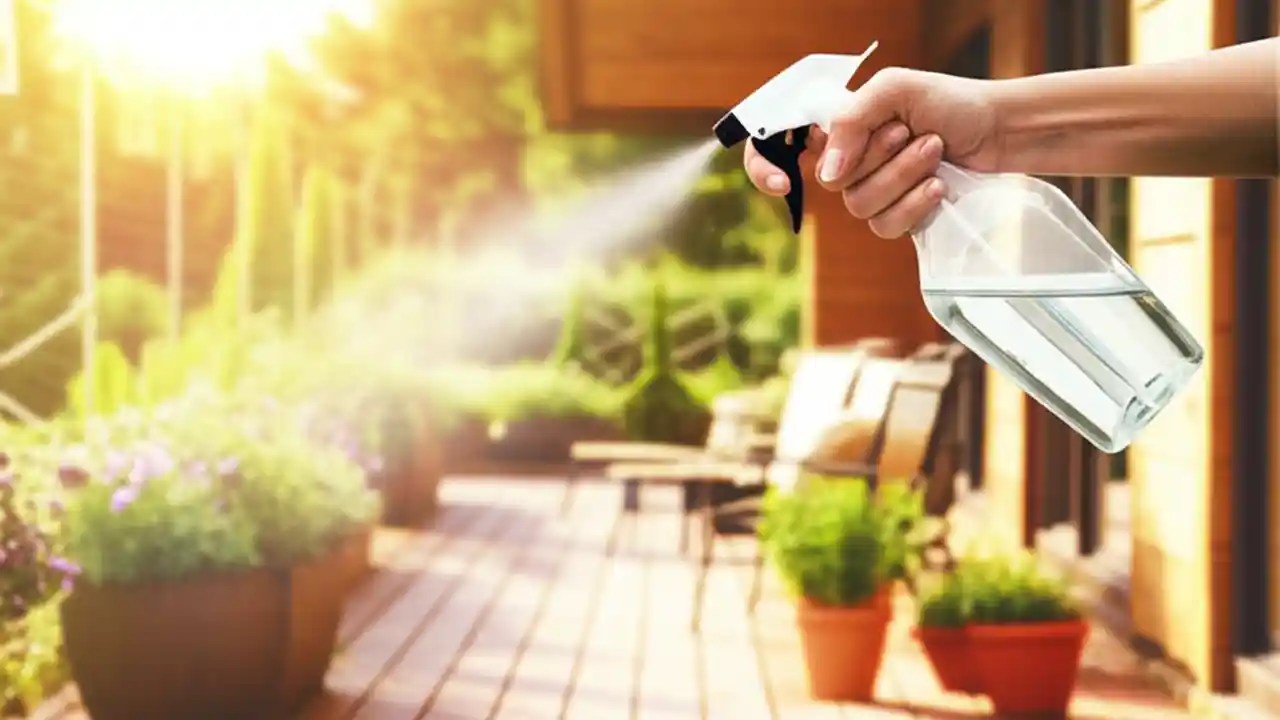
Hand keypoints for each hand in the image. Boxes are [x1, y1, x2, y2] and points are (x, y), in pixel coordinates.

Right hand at [744, 68, 1000, 237]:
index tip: (783, 184)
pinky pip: (886, 227)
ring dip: (903, 175)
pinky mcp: (898, 218)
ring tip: (933, 150)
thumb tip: (826, 173)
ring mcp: (872, 193)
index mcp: (836, 127)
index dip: (764, 170)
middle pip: (830, 184)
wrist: (997, 130)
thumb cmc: (949, 102)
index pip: (773, 150)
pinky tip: (937, 185)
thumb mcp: (893, 90)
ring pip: (860, 206)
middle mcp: (847, 162)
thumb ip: (850, 122)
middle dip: (876, 157)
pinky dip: (915, 204)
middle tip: (907, 131)